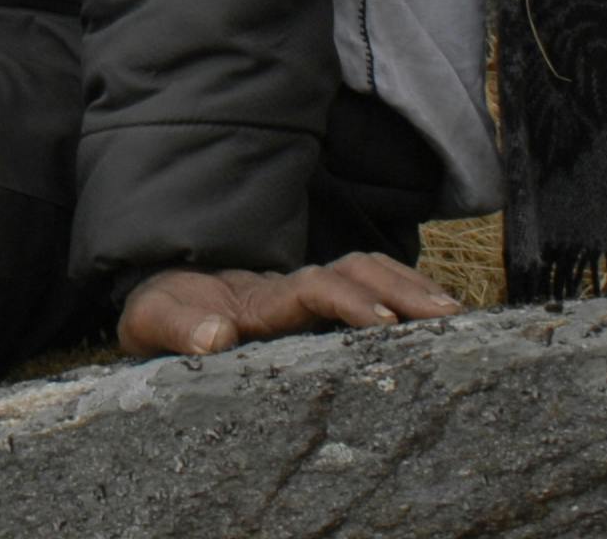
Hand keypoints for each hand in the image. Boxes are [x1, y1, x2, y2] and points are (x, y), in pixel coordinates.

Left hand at [117, 253, 457, 357]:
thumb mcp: (150, 322)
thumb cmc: (160, 315)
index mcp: (258, 298)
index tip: (382, 321)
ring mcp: (306, 299)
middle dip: (401, 288)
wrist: (161, 301)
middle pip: (355, 271)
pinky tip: (438, 323)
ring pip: (367, 274)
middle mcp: (291, 291)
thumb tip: (218, 335)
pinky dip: (405, 296)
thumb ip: (177, 327)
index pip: (312, 289)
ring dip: (410, 288)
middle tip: (448, 317)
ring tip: (456, 317)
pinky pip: (367, 293)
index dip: (347, 300)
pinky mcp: (314, 313)